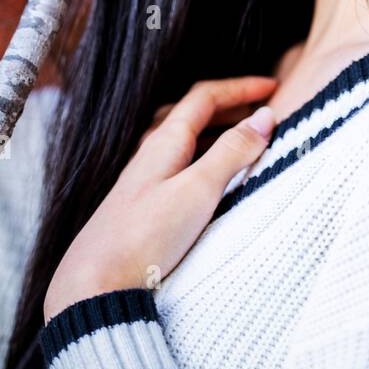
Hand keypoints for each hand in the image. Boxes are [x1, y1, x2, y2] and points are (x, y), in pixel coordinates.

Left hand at [43, 76, 278, 323]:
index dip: (240, 87)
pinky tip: (213, 177)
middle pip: (194, 114)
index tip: (272, 86)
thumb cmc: (146, 236)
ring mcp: (146, 179)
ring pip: (186, 140)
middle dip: (231, 106)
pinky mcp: (144, 204)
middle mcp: (152, 153)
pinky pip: (180, 165)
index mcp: (165, 141)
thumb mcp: (199, 190)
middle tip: (264, 109)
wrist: (97, 282)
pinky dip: (205, 158)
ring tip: (246, 139)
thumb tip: (264, 118)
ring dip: (218, 132)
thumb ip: (232, 152)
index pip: (205, 97)